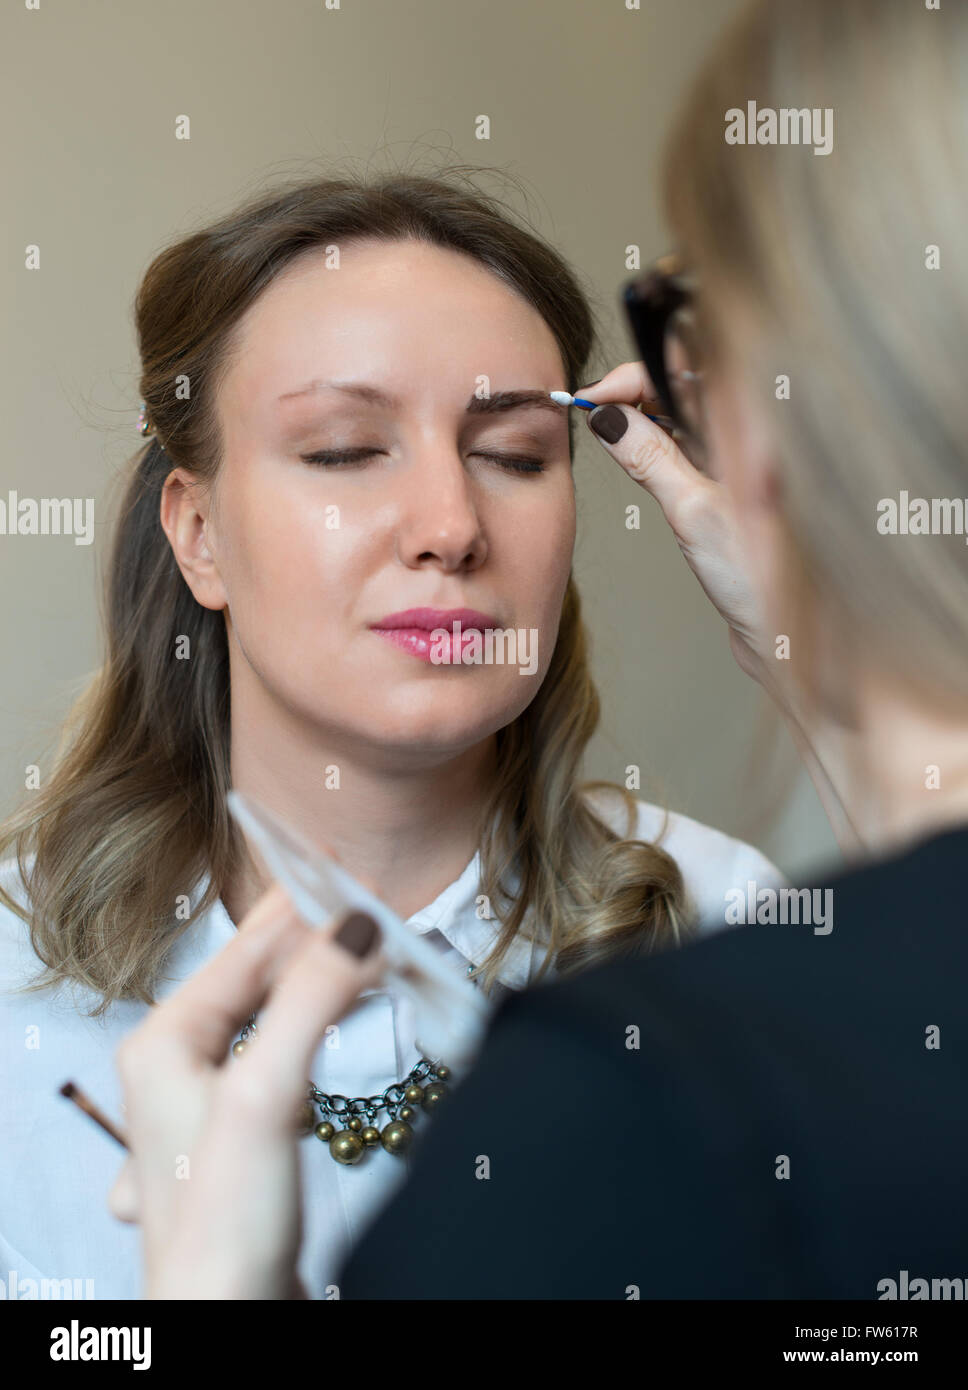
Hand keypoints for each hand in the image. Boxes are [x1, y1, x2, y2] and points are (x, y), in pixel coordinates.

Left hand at [107, 882, 386, 1298]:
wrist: (230, 1322)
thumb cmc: (222, 1227)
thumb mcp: (267, 1096)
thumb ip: (309, 1002)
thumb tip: (353, 925)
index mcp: (165, 1045)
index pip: (242, 952)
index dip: (297, 907)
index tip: (343, 870)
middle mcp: (180, 1067)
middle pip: (255, 980)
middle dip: (313, 942)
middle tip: (371, 907)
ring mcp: (211, 1102)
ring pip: (270, 1015)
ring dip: (319, 982)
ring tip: (368, 951)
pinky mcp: (246, 1134)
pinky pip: (283, 1051)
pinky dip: (319, 1023)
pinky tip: (343, 1016)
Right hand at [581, 364, 864, 850]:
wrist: (789, 634)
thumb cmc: (762, 579)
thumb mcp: (692, 513)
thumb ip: (649, 457)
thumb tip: (609, 418)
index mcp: (755, 425)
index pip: (691, 363)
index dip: (638, 372)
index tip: (597, 397)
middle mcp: (754, 433)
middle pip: (687, 381)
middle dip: (637, 390)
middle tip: (595, 415)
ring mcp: (744, 456)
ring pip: (686, 412)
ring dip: (645, 416)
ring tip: (611, 435)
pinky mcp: (734, 482)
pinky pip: (691, 443)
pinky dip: (660, 443)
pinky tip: (637, 457)